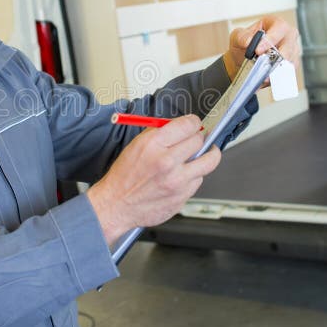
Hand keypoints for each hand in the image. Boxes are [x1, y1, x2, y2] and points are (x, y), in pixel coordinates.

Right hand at [87, 115, 221, 245]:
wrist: (117, 204)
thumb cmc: (124, 177)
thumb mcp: (136, 145)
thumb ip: (159, 133)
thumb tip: (179, 126)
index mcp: (153, 144)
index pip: (187, 125)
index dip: (194, 122)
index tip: (194, 124)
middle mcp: (167, 161)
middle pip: (199, 140)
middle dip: (199, 138)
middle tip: (196, 139)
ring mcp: (177, 180)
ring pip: (209, 161)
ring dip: (207, 156)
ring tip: (202, 155)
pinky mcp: (182, 196)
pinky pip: (199, 180)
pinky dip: (194, 176)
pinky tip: (183, 176)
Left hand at [223, 15, 300, 80]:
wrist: (242, 60)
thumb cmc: (243, 44)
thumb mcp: (237, 37)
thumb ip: (241, 37)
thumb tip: (249, 41)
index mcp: (274, 23)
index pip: (280, 27)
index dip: (271, 38)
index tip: (259, 50)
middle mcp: (287, 35)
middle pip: (289, 44)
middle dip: (277, 56)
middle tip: (264, 64)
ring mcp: (291, 49)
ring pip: (290, 59)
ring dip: (276, 68)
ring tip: (263, 74)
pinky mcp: (291, 63)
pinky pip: (288, 70)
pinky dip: (277, 76)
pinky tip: (267, 78)